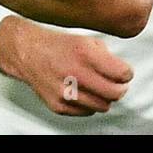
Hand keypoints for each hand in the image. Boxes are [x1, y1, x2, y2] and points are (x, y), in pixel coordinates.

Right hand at [0, 15, 132, 115]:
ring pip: (102, 106)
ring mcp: (65, 92)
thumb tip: (121, 71)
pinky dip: (89, 104)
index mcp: (83, 53)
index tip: (124, 72)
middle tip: (116, 83)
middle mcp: (74, 73)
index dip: (126, 73)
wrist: (26, 53)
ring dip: (104, 98)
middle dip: (119, 88)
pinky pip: (86, 112)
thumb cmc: (55, 45)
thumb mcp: (84, 39)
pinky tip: (83, 92)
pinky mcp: (58, 105)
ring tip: (98, 87)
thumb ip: (105, 55)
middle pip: (115, 93)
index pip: (122, 73)